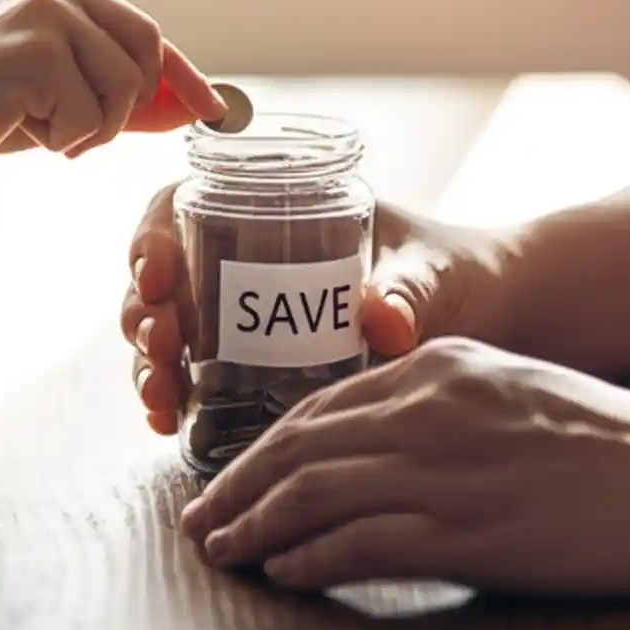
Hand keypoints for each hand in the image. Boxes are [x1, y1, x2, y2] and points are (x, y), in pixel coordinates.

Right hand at [0, 0, 227, 161]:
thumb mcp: (70, 98)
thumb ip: (126, 98)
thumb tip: (191, 107)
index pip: (147, 33)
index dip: (184, 76)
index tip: (214, 108)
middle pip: (146, 54)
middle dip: (127, 108)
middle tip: (82, 132)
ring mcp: (46, 16)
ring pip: (124, 89)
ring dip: (92, 129)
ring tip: (45, 127)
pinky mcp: (35, 53)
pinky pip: (90, 115)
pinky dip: (64, 139)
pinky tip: (21, 126)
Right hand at [120, 188, 515, 434]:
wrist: (484, 317)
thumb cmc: (454, 273)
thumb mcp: (432, 273)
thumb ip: (408, 292)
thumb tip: (384, 322)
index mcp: (278, 211)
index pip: (186, 207)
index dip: (152, 236)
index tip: (156, 272)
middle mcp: (248, 262)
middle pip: (164, 278)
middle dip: (145, 312)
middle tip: (159, 346)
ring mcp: (246, 318)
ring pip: (169, 330)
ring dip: (149, 361)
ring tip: (159, 397)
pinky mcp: (254, 368)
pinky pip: (194, 377)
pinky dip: (174, 397)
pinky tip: (170, 422)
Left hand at [177, 337, 629, 594]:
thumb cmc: (600, 438)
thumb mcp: (506, 388)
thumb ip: (434, 405)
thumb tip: (364, 442)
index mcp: (435, 366)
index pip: (317, 406)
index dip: (259, 446)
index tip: (227, 476)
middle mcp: (427, 410)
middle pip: (299, 449)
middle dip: (236, 487)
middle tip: (199, 521)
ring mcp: (443, 471)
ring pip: (314, 495)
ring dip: (256, 527)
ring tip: (223, 552)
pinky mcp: (465, 534)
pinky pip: (360, 544)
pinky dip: (310, 559)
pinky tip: (285, 573)